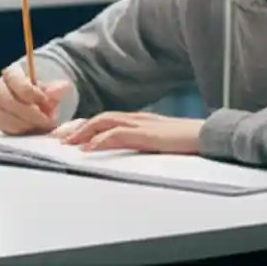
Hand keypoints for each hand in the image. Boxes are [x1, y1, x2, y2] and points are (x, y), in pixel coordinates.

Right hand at [0, 64, 73, 134]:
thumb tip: (55, 91)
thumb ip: (56, 89)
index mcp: (10, 74)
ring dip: (25, 123)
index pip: (15, 80)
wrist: (36, 104)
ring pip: (4, 116)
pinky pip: (4, 128)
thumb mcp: (53, 87)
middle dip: (28, 112)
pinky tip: (33, 129)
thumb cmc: (42, 93)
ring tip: (42, 125)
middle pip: (7, 100)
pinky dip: (20, 131)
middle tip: (45, 119)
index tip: (45, 100)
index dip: (30, 92)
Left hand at [54, 111, 203, 153]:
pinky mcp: (146, 134)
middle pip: (98, 118)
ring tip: (67, 144)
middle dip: (76, 128)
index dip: (84, 126)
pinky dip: (99, 140)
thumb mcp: (159, 140)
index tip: (67, 135)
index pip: (105, 119)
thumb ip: (142, 141)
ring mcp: (140, 124)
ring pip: (103, 122)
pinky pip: (117, 135)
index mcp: (138, 119)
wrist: (209, 136)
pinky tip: (88, 149)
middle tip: (57, 139)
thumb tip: (126, 149)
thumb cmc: (187, 140)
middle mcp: (136, 118)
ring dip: (83, 132)